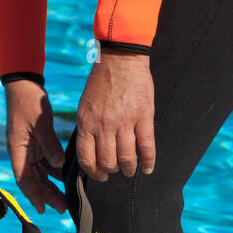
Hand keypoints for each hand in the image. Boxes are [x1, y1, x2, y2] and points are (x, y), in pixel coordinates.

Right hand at [3, 79, 66, 214]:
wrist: (25, 84)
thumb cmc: (28, 101)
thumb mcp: (40, 123)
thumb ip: (50, 145)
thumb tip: (58, 165)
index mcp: (17, 150)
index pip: (24, 179)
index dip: (34, 196)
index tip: (43, 208)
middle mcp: (21, 154)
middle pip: (34, 181)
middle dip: (47, 195)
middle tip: (62, 207)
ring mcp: (29, 150)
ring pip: (41, 175)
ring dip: (52, 187)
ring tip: (66, 198)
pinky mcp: (36, 145)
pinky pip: (46, 163)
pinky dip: (55, 172)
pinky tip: (67, 179)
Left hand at [76, 51, 155, 180]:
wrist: (120, 57)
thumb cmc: (101, 82)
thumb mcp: (85, 106)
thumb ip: (87, 127)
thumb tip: (90, 151)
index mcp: (87, 123)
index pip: (87, 158)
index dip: (93, 172)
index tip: (99, 175)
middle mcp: (104, 125)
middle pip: (107, 162)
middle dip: (111, 171)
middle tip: (114, 172)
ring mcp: (125, 121)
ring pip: (126, 158)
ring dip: (128, 169)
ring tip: (130, 171)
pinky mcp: (144, 116)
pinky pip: (147, 146)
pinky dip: (148, 161)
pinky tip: (148, 169)